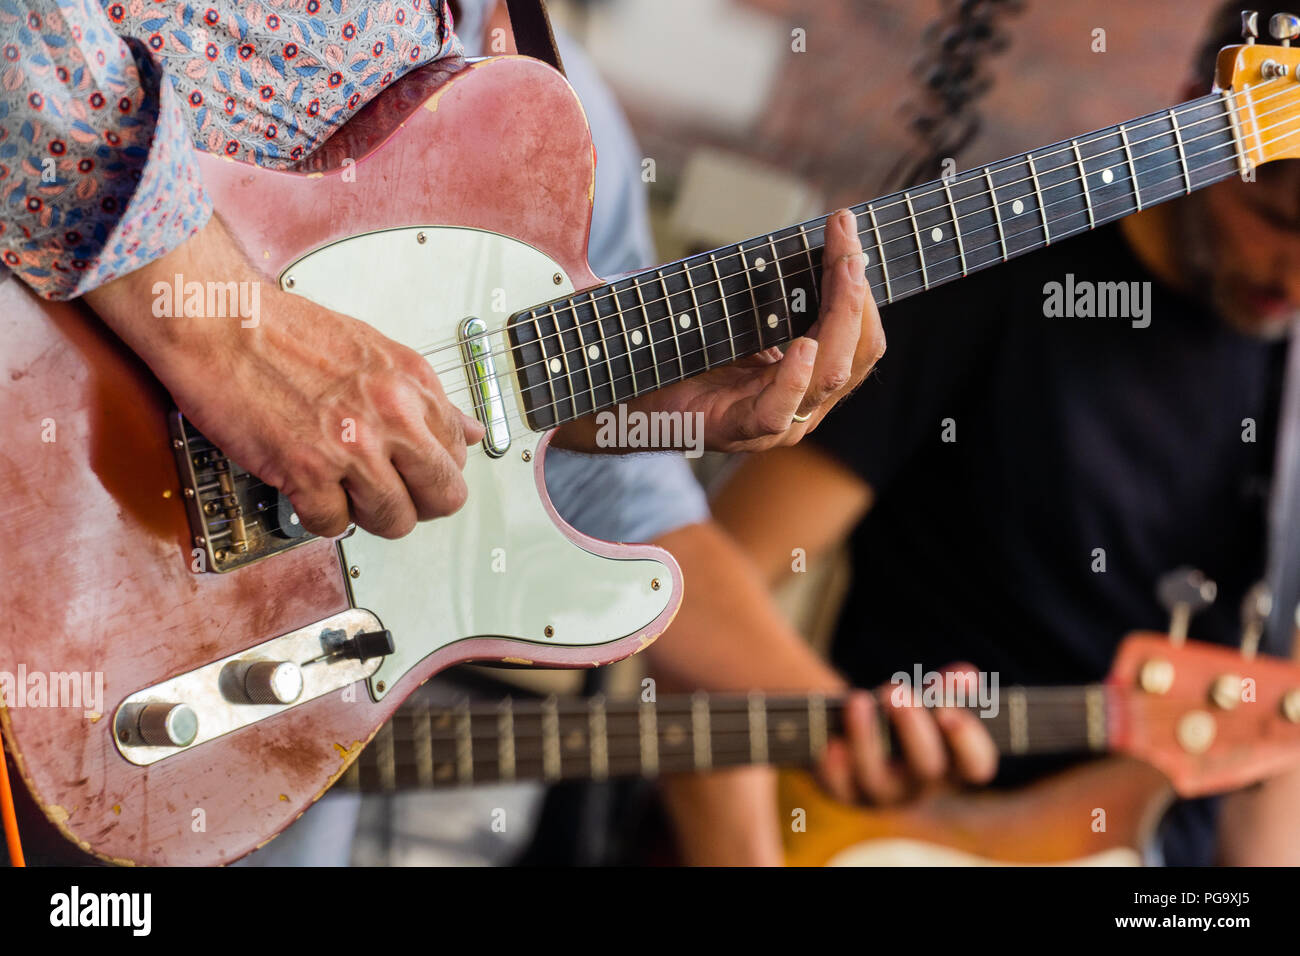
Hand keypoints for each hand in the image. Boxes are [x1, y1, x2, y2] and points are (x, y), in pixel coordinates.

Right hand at [85, 216, 483, 539]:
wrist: (219, 319)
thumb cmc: (284, 330)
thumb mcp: (376, 352)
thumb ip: (424, 396)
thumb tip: (469, 431)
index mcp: (412, 383)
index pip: (458, 454)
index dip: (435, 471)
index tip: (414, 472)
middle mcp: (392, 414)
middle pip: (443, 497)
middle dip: (418, 504)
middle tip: (391, 495)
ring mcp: (352, 446)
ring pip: (394, 520)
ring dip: (369, 516)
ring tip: (344, 493)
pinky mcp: (306, 470)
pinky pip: (333, 524)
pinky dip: (320, 516)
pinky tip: (309, 491)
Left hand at [552, 209, 882, 453]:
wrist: (614, 387)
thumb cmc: (672, 341)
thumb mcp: (734, 302)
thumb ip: (774, 281)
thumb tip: (815, 229)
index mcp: (809, 374)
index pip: (859, 333)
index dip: (860, 282)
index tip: (846, 227)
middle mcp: (801, 402)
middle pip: (857, 353)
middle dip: (857, 293)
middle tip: (849, 247)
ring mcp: (774, 424)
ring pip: (830, 377)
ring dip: (840, 319)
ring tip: (841, 273)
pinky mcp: (734, 431)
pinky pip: (778, 412)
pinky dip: (794, 378)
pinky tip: (802, 345)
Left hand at [817, 664, 997, 804]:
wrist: (852, 733)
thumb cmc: (900, 716)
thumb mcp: (924, 700)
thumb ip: (947, 688)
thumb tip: (965, 675)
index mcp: (953, 763)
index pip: (976, 765)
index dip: (968, 742)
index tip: (950, 712)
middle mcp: (921, 784)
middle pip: (926, 768)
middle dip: (913, 730)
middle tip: (897, 691)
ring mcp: (883, 793)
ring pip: (878, 778)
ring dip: (867, 738)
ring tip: (857, 701)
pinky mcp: (846, 793)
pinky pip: (841, 788)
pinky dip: (836, 768)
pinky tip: (833, 743)